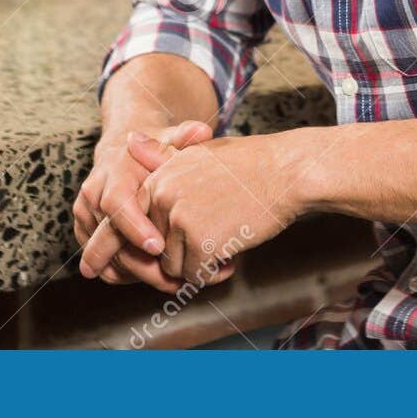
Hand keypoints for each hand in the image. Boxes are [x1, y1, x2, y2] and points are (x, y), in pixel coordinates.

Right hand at [73, 119, 217, 292]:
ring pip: (105, 256)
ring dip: (139, 276)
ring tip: (176, 284)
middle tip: (173, 280)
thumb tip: (202, 131)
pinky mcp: (85, 231)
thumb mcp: (170, 138)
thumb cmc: (154, 147)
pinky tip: (160, 279)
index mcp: (113, 172)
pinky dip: (129, 276)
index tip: (158, 246)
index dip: (135, 227)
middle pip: (108, 238)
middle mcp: (94, 193)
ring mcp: (86, 215)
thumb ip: (186, 136)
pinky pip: (103, 262)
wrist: (124, 151)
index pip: (117, 204)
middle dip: (139, 264)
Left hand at [125, 130, 302, 283]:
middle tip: (211, 246)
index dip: (153, 242)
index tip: (170, 245)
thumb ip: (161, 156)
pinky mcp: (202, 242)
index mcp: (158, 177)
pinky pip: (195, 276)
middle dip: (181, 254)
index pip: (134, 224)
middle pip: (155, 248)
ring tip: (225, 249)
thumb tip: (128, 141)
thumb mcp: (199, 153)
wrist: (288, 171)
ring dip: (198, 266)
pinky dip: (214, 274)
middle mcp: (162, 196)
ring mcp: (180, 219)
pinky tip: (233, 259)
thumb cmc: (249, 163)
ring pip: (173, 266)